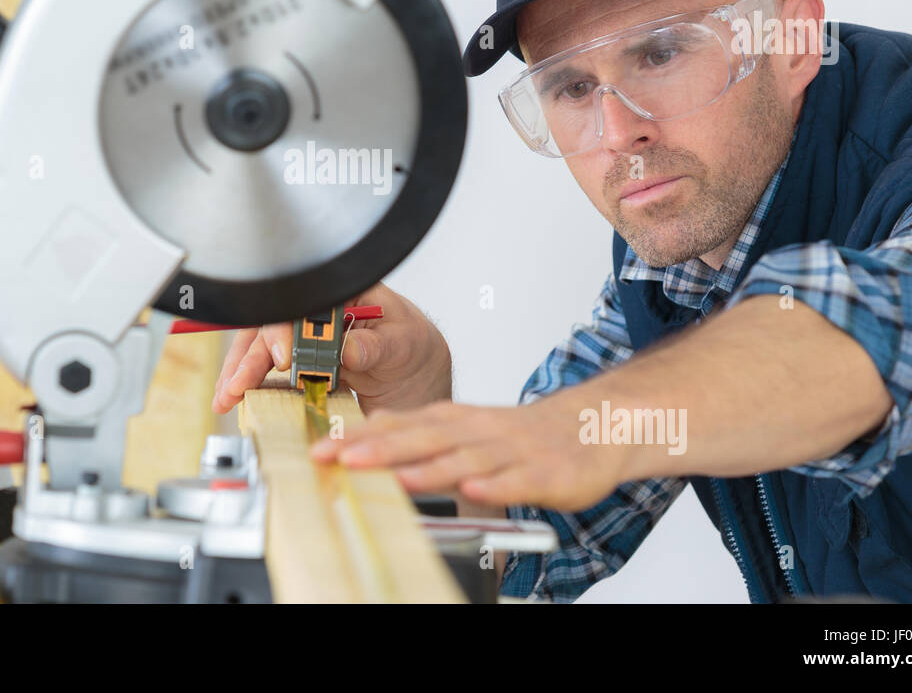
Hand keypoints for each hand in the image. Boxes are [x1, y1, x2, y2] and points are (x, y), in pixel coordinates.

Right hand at [211, 281, 451, 414]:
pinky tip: (235, 401)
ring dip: (241, 373)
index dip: (286, 328)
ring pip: (263, 349)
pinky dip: (251, 387)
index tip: (283, 358)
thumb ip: (376, 346)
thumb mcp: (406, 345)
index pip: (303, 303)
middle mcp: (320, 314)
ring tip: (226, 397)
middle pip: (273, 326)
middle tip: (238, 386)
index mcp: (345, 294)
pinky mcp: (302, 367)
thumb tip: (346, 349)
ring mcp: (307, 340)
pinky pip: (270, 373)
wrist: (420, 380)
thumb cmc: (416, 350)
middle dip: (251, 356)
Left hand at [308, 394, 628, 512]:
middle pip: (424, 440)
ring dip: (430, 468)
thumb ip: (418, 432)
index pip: (399, 426)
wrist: (590, 428)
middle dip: (381, 449)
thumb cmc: (520, 434)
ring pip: (465, 459)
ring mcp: (509, 453)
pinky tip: (476, 490)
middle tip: (341, 458)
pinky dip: (496, 485)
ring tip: (398, 477)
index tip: (322, 449)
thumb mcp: (463, 426)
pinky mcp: (543, 474)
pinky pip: (516, 481)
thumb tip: (366, 434)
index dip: (360, 437)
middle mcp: (476, 433)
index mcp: (455, 421)